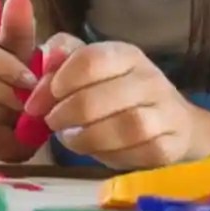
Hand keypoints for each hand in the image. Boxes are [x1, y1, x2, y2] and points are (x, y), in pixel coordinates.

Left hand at [25, 34, 194, 169]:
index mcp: (126, 55)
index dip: (56, 82)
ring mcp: (165, 112)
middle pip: (97, 99)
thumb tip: (45, 61)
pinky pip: (137, 154)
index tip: (37, 102)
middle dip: (65, 115)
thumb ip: (60, 59)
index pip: (89, 60)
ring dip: (86, 138)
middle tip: (51, 122)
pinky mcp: (170, 146)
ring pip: (122, 128)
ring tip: (71, 138)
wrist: (172, 122)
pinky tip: (97, 151)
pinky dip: (110, 156)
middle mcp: (149, 79)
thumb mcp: (88, 68)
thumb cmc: (116, 92)